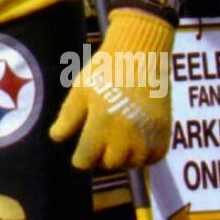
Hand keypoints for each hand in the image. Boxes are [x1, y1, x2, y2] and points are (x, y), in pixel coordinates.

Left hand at [50, 9, 172, 169]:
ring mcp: (147, 135)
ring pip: (132, 163)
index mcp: (101, 124)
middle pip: (109, 164)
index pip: (85, 161)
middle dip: (102, 156)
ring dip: (123, 156)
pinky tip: (136, 138)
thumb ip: (68, 117)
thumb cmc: (105, 70)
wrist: (140, 55)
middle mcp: (126, 135)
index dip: (80, 157)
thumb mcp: (80, 90)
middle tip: (101, 139)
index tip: (81, 150)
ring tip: (119, 137)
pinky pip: (153, 157)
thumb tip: (56, 138)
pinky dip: (145, 154)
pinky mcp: (164, 133)